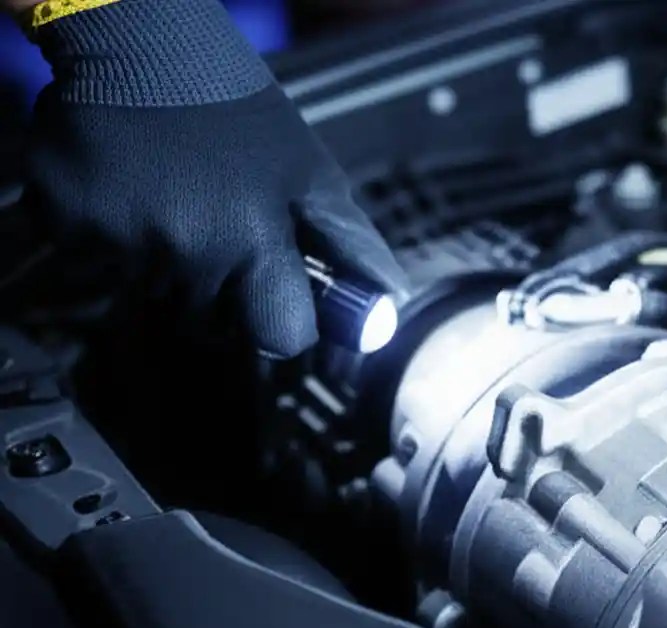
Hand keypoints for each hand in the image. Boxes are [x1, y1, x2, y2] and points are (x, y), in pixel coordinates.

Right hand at [21, 0, 404, 357]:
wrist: (136, 40)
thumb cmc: (237, 110)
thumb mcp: (308, 170)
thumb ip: (347, 242)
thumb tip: (388, 304)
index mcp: (253, 239)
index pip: (282, 336)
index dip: (287, 323)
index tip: (282, 299)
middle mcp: (186, 250)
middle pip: (214, 324)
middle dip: (225, 291)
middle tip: (223, 226)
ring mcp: (121, 241)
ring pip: (158, 296)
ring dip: (171, 264)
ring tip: (177, 198)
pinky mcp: (67, 225)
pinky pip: (101, 263)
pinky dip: (117, 239)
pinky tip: (133, 191)